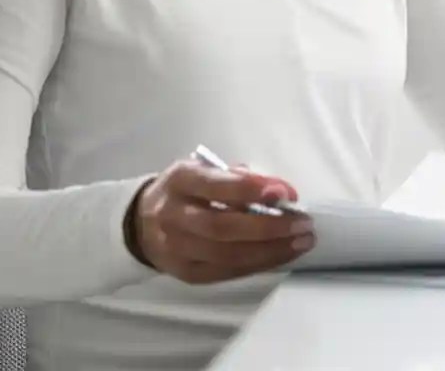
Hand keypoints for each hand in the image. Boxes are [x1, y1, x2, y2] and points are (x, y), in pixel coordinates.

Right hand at [129, 159, 314, 283]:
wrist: (141, 223)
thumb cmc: (185, 191)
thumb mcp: (202, 170)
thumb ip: (237, 177)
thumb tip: (279, 190)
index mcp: (180, 181)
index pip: (214, 185)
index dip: (249, 189)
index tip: (283, 191)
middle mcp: (174, 216)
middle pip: (222, 227)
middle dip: (268, 227)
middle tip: (303, 223)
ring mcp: (178, 249)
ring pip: (228, 256)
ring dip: (271, 250)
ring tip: (302, 242)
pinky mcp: (187, 274)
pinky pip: (228, 272)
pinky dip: (259, 263)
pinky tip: (282, 255)